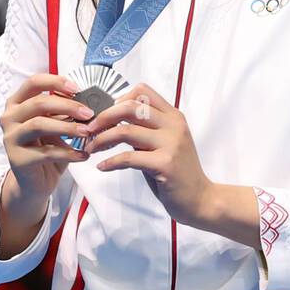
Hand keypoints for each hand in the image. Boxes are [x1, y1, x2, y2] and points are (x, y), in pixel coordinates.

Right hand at [1, 74, 92, 200]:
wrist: (35, 182)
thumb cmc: (47, 147)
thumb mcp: (56, 125)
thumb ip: (65, 111)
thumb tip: (90, 100)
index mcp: (17, 103)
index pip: (33, 83)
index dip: (55, 82)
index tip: (77, 88)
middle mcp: (9, 118)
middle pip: (38, 103)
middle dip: (68, 106)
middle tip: (89, 113)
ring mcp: (10, 138)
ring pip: (39, 125)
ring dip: (68, 127)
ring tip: (87, 132)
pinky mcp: (17, 159)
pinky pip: (46, 152)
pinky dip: (69, 153)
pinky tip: (83, 155)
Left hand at [84, 83, 216, 228]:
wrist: (200, 198)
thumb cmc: (177, 172)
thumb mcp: (164, 143)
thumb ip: (145, 130)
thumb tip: (113, 119)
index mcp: (173, 116)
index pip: (142, 91)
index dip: (119, 99)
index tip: (105, 115)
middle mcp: (174, 125)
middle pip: (131, 106)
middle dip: (103, 116)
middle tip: (89, 129)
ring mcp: (171, 143)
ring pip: (126, 131)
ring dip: (101, 139)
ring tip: (90, 149)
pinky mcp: (165, 163)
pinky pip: (128, 158)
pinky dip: (110, 162)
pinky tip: (102, 167)